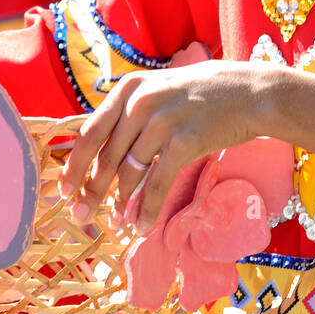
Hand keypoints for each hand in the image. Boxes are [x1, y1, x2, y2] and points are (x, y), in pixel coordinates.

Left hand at [57, 60, 273, 230]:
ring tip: (119, 221)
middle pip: (106, 156)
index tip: (64, 188)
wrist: (251, 93)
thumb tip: (101, 154)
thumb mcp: (160, 89)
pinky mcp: (185, 141)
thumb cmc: (204, 94)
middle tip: (81, 214)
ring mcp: (163, 121)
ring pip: (130, 173)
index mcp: (130, 88)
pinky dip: (148, 209)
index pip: (90, 131)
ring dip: (122, 203)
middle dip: (92, 190)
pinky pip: (157, 184)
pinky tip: (144, 226)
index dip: (74, 164)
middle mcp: (141, 101)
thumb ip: (131, 113)